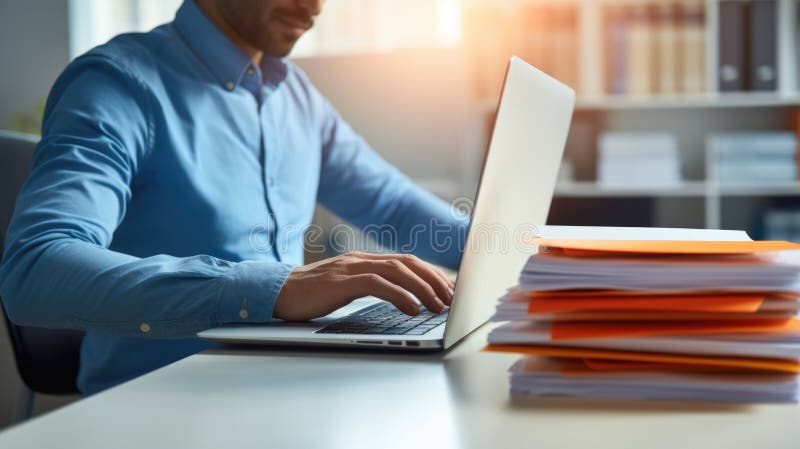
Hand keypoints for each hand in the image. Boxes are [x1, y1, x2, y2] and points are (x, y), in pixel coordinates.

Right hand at [273, 252, 454, 320]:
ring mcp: (350, 268)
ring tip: (439, 306)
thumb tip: (401, 300)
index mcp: (363, 261)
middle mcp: (360, 260)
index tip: (449, 289)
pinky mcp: (341, 282)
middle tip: (452, 298)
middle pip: (407, 263)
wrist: (276, 292)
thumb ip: (369, 288)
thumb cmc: (310, 296)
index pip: (406, 262)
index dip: (431, 274)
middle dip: (434, 279)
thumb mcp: (345, 289)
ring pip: (397, 271)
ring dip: (423, 288)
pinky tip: (412, 308)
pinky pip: (377, 284)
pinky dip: (399, 295)